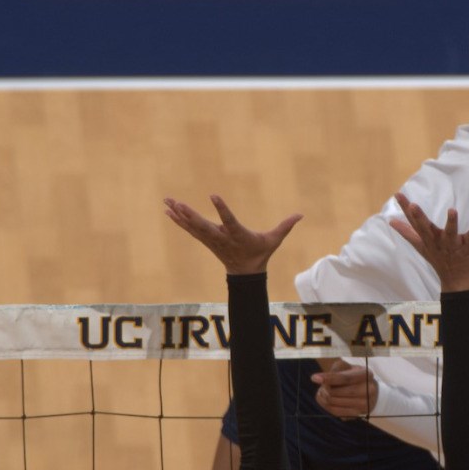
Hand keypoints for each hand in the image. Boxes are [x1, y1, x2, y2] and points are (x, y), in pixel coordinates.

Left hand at [164, 195, 301, 274]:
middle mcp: (221, 237)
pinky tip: (168, 211)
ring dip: (179, 214)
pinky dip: (179, 220)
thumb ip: (285, 226)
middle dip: (190, 215)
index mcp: (237, 235)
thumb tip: (301, 214)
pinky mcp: (206, 240)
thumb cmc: (260, 253)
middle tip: (177, 203)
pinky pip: (189, 229)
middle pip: (203, 225)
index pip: (228, 220)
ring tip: (167, 202)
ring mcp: (211, 240)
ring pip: (192, 226)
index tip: (213, 196)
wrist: (245, 273)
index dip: (221, 209)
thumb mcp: (274, 240)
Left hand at [312, 360, 377, 418]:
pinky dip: (326, 406)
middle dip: (324, 389)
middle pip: (337, 392)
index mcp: (366, 375)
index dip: (329, 378)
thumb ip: (335, 370)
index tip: (314, 378)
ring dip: (323, 397)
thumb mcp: (347, 367)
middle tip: (321, 386)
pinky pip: (335, 412)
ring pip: (334, 403)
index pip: (345, 378)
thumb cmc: (354, 376)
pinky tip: (326, 400)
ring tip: (323, 392)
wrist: (370, 392)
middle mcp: (369, 390)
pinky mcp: (358, 415)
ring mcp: (364, 404)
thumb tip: (318, 379)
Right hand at [388, 192, 468, 293]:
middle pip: (426, 228)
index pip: (413, 222)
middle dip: (419, 217)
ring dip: (451, 222)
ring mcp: (452, 245)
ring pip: (450, 233)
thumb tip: (392, 222)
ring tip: (452, 211)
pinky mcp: (467, 247)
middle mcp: (437, 241)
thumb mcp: (420, 246)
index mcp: (426, 239)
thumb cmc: (439, 259)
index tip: (398, 195)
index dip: (405, 209)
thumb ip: (407, 233)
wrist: (457, 280)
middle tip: (413, 205)